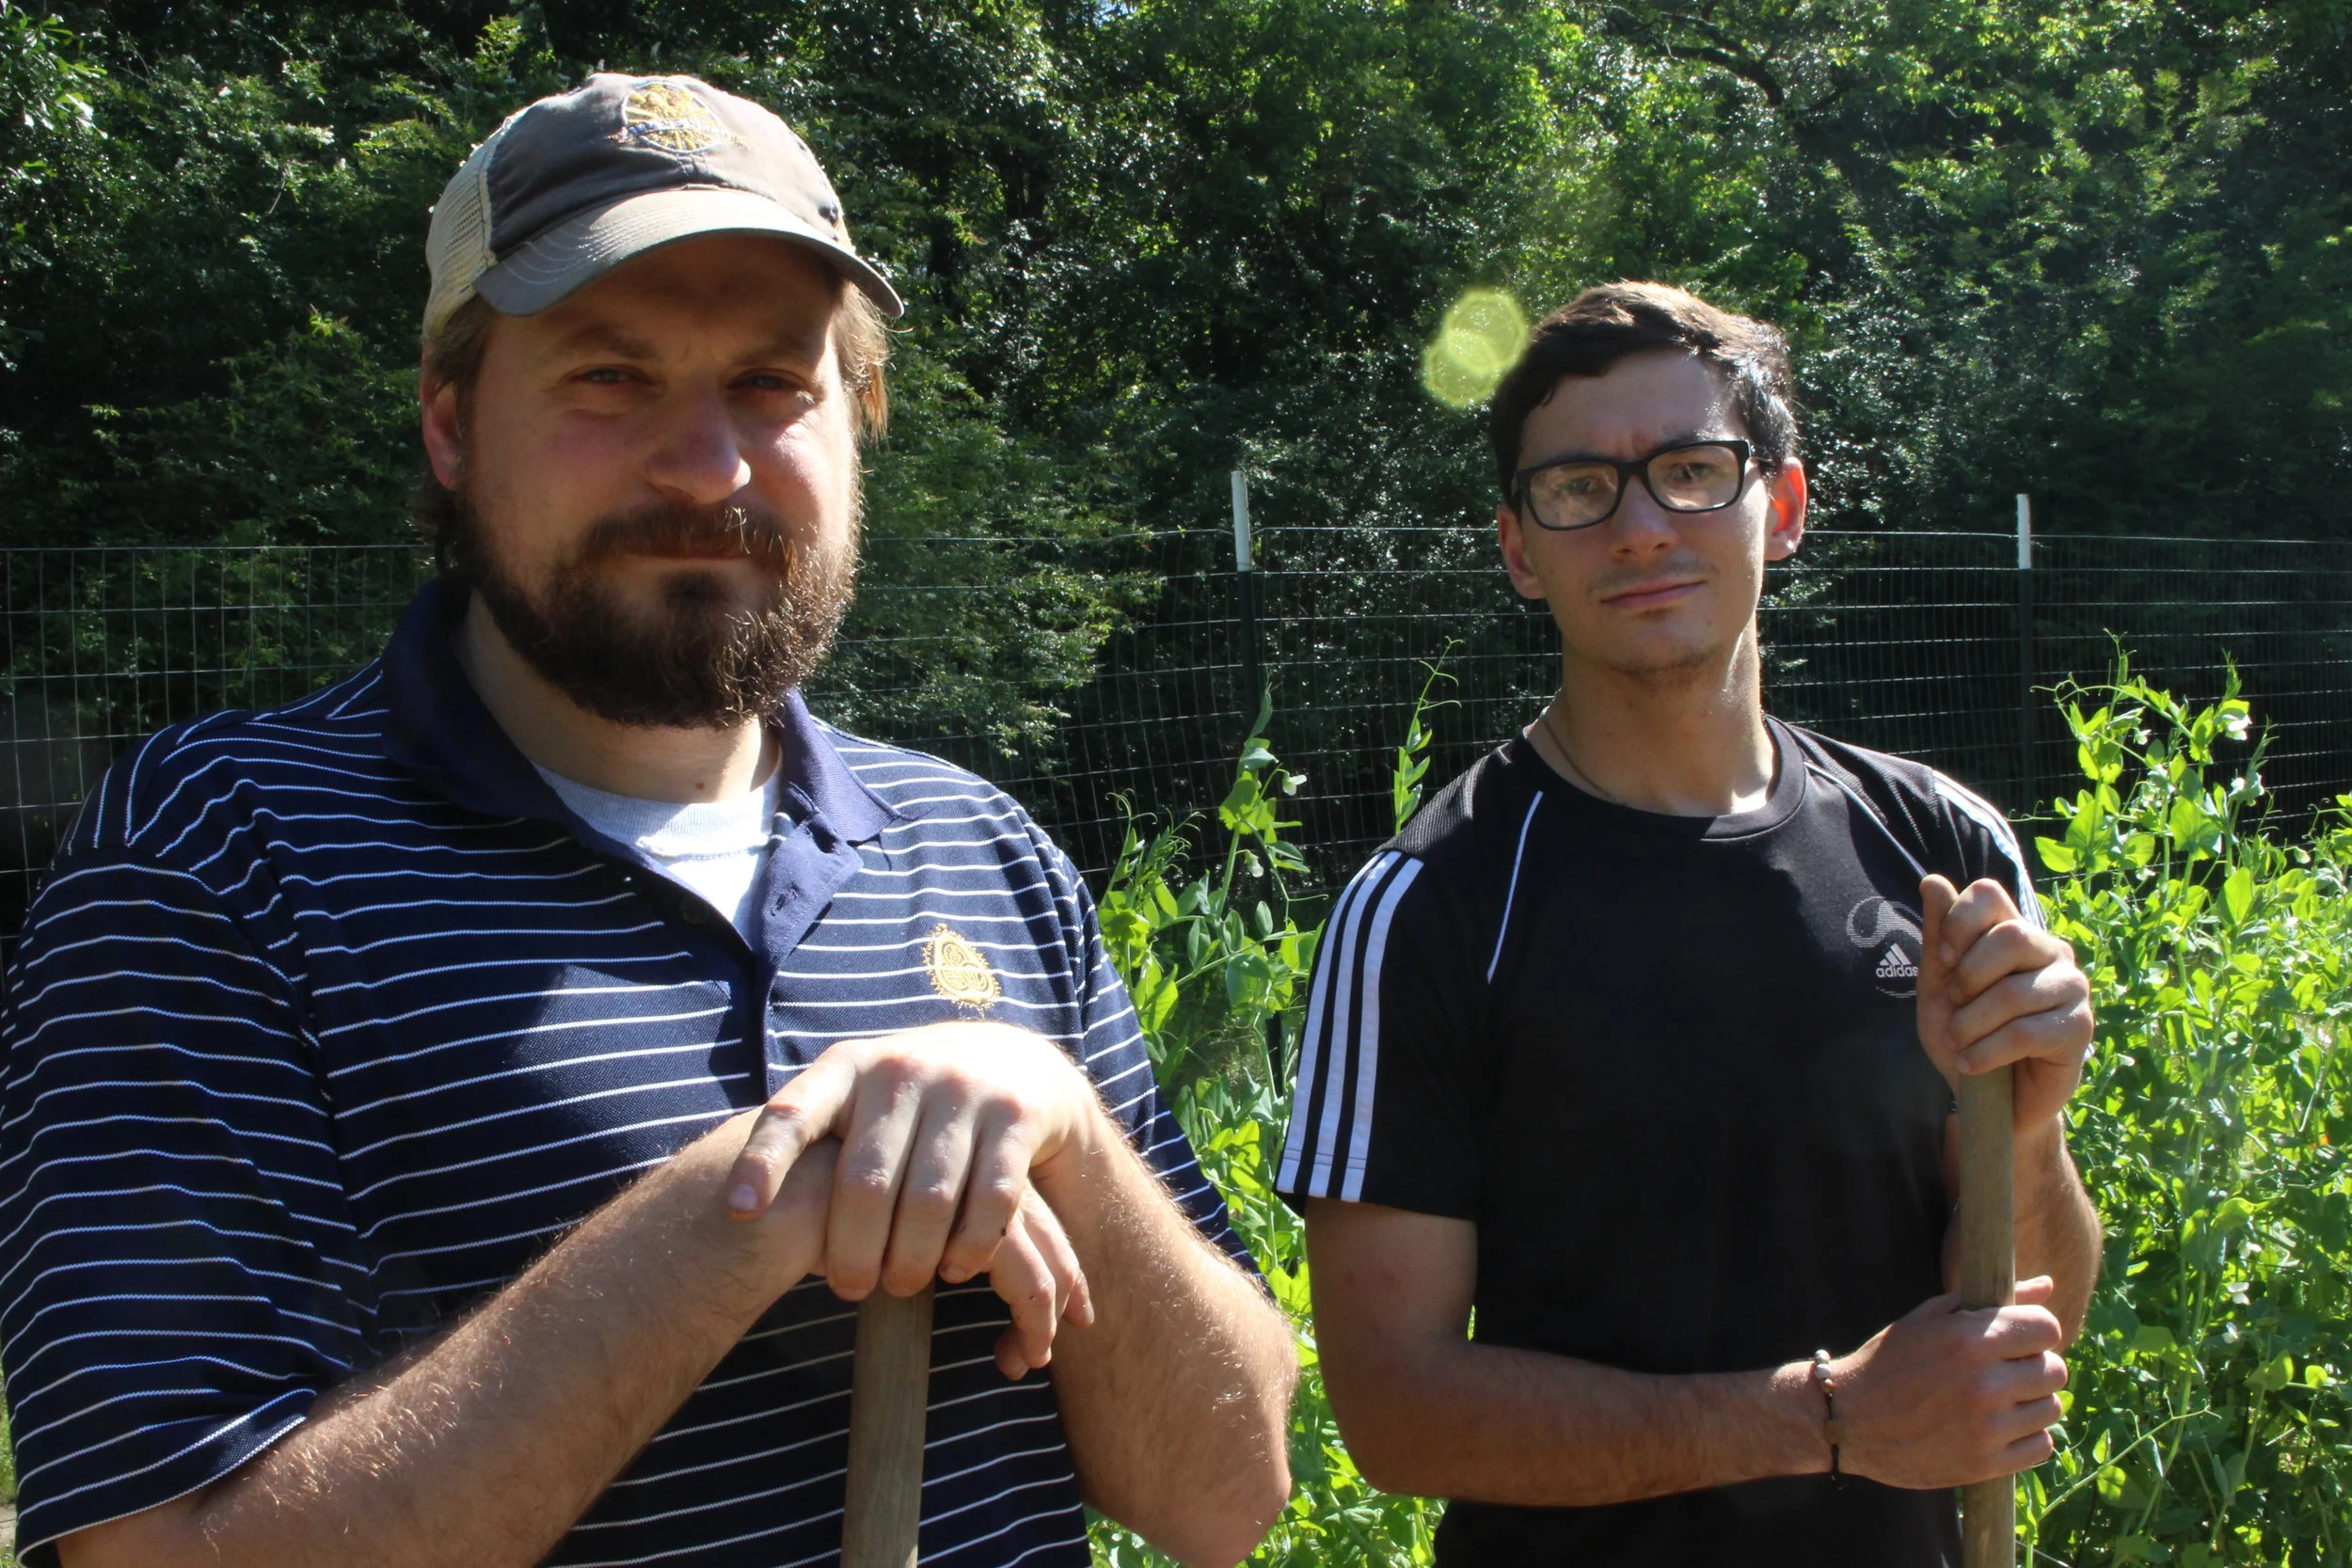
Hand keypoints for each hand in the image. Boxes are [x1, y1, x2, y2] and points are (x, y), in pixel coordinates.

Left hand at [721, 1022, 1101, 1358]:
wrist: (1009, 1057)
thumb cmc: (909, 1099)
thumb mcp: (857, 1097)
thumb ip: (813, 1135)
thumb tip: (732, 1211)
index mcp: (846, 1069)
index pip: (792, 1112)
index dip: (762, 1160)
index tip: (738, 1211)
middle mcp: (900, 1070)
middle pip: (865, 1183)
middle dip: (852, 1251)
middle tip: (848, 1289)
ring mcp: (962, 1089)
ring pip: (929, 1200)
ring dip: (912, 1259)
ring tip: (901, 1285)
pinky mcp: (1014, 1115)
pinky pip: (989, 1200)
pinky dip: (970, 1246)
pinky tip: (957, 1269)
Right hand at [1826, 1277, 2068, 1487]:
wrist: (1848, 1419)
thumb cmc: (1889, 1361)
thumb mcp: (1929, 1319)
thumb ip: (1992, 1300)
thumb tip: (2048, 1285)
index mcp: (1969, 1340)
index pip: (2047, 1329)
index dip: (2035, 1331)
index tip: (2018, 1339)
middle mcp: (1983, 1383)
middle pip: (2055, 1370)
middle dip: (2034, 1366)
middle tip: (2006, 1371)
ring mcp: (1986, 1427)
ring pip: (2051, 1408)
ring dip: (2031, 1402)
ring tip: (1999, 1400)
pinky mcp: (1986, 1464)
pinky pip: (2042, 1446)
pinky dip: (2027, 1436)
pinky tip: (1999, 1427)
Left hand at [1918, 874, 2093, 1134]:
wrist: (1992, 1100)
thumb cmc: (1966, 1035)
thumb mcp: (1938, 988)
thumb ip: (1938, 938)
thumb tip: (1932, 880)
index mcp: (2015, 932)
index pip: (1990, 894)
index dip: (1959, 922)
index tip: (1944, 961)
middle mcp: (2051, 951)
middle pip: (2011, 937)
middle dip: (1968, 978)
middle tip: (1956, 1008)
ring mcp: (2073, 987)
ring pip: (2014, 992)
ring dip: (1970, 1025)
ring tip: (1961, 1044)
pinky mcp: (2081, 1028)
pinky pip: (2025, 1033)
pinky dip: (1986, 1052)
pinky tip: (1972, 1064)